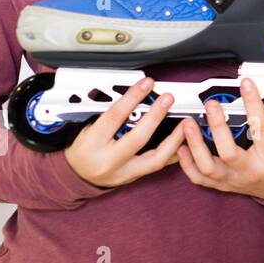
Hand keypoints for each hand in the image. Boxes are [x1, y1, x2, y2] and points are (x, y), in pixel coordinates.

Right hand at [64, 78, 186, 187]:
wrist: (77, 175)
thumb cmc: (83, 148)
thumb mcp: (88, 128)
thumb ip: (111, 114)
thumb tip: (137, 96)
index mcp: (92, 145)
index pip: (114, 118)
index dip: (132, 98)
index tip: (146, 84)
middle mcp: (108, 162)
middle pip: (137, 139)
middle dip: (156, 116)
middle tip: (168, 99)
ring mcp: (123, 173)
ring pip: (155, 160)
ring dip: (175, 140)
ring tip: (186, 124)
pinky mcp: (134, 178)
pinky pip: (159, 166)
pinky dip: (174, 153)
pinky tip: (185, 142)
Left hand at [176, 78, 263, 202]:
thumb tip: (251, 96)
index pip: (260, 128)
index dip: (252, 104)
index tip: (246, 86)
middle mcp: (250, 171)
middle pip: (230, 152)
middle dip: (218, 126)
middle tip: (211, 105)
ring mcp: (233, 180)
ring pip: (208, 167)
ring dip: (195, 144)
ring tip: (189, 125)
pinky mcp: (221, 185)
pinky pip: (199, 178)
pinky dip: (187, 163)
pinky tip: (182, 148)